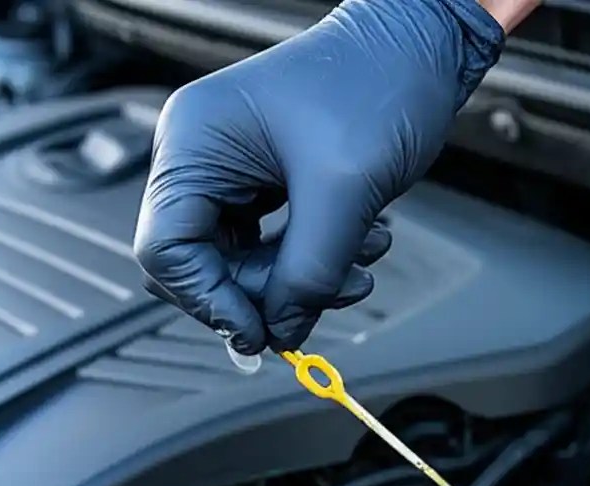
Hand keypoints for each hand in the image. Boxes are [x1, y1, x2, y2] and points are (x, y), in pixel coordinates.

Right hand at [133, 0, 503, 353]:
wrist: (424, 48)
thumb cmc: (379, 83)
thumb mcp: (344, 191)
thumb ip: (308, 272)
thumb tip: (282, 332)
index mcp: (194, 142)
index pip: (166, 249)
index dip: (208, 301)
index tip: (258, 334)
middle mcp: (202, 155)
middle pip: (205, 263)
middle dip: (269, 290)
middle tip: (324, 296)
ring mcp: (234, 167)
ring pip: (247, 261)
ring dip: (306, 277)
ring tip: (363, 261)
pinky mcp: (267, 180)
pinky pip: (275, 245)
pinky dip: (318, 259)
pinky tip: (363, 244)